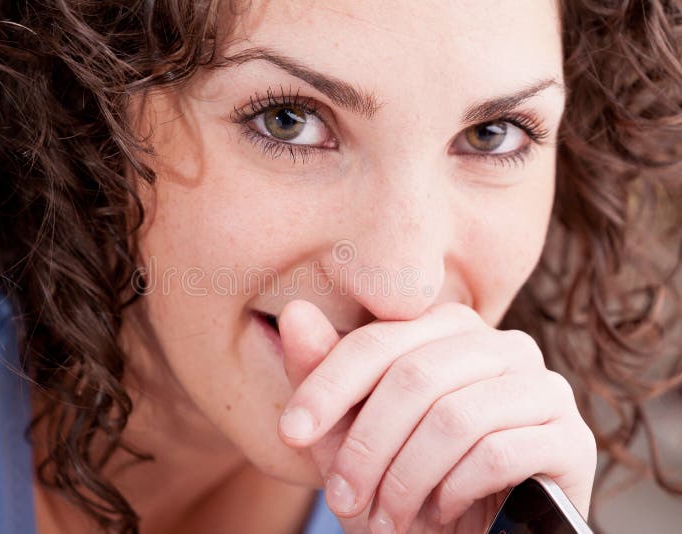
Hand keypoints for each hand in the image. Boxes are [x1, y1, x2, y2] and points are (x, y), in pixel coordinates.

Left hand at [277, 300, 595, 533]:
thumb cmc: (405, 477)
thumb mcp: (350, 432)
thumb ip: (323, 372)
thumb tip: (296, 312)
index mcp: (450, 330)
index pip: (379, 341)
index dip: (327, 386)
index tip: (291, 432)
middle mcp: (502, 345)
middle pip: (414, 378)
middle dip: (367, 447)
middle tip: (343, 499)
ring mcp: (543, 388)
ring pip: (454, 419)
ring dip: (406, 479)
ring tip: (387, 516)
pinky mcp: (570, 438)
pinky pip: (498, 453)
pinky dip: (454, 491)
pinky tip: (442, 509)